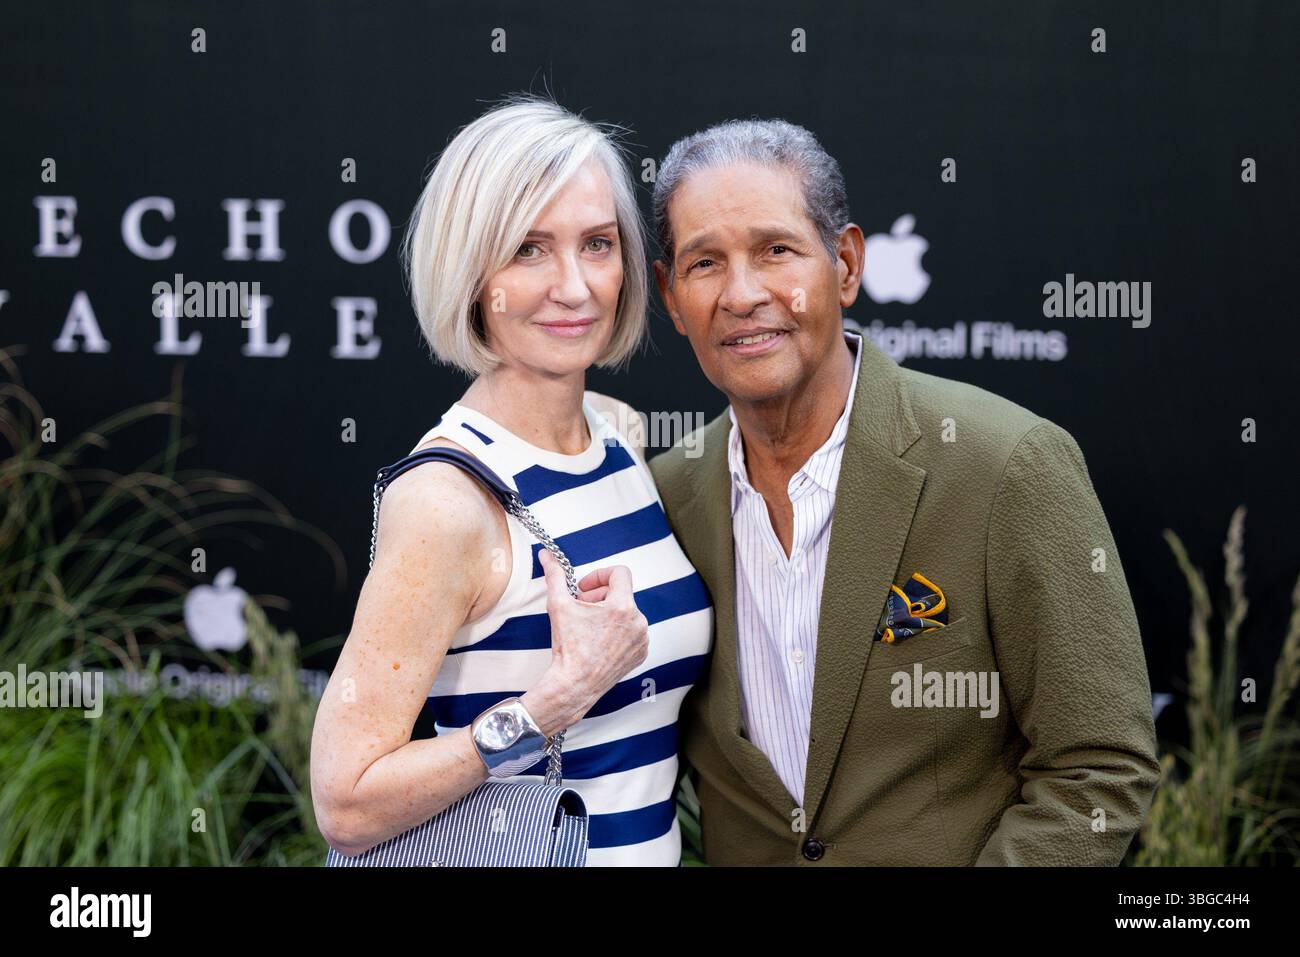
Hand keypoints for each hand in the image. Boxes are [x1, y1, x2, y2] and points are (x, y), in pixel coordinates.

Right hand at [522, 549, 648, 735]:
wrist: (574, 685)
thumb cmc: (567, 647)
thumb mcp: (558, 605)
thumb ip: (555, 576)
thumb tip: (547, 555)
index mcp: (622, 606)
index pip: (619, 573)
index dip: (599, 575)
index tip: (584, 588)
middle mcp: (639, 620)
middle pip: (621, 594)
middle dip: (599, 596)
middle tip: (580, 607)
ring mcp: (642, 639)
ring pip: (626, 613)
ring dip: (608, 614)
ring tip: (588, 626)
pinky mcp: (641, 653)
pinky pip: (632, 632)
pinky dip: (617, 632)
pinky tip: (599, 641)